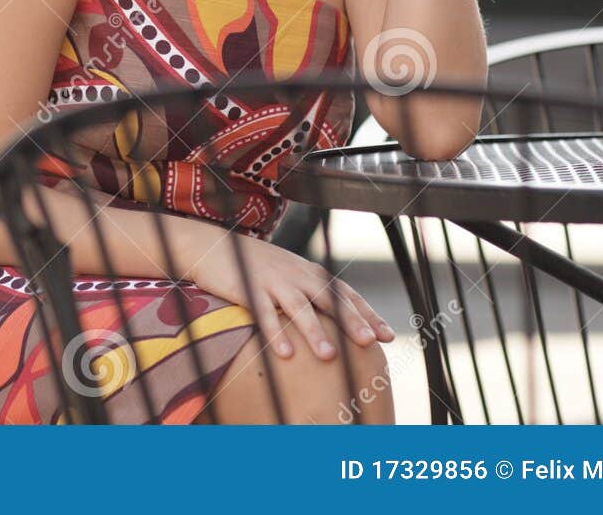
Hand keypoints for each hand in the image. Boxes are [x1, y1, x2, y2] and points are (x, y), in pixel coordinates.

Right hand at [192, 232, 395, 359]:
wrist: (214, 246)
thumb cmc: (256, 267)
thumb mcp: (289, 273)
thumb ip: (312, 292)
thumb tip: (341, 322)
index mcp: (310, 272)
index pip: (346, 293)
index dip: (367, 314)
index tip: (388, 336)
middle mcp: (296, 274)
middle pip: (329, 298)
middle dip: (351, 320)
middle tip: (369, 343)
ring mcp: (272, 280)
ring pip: (298, 307)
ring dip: (314, 331)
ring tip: (329, 356)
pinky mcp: (247, 287)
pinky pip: (263, 313)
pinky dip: (276, 332)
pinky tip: (286, 354)